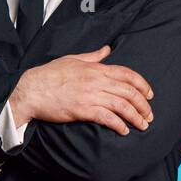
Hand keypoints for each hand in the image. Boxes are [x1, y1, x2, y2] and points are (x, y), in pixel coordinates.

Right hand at [7, 45, 154, 135]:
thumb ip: (93, 56)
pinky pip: (107, 118)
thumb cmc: (49, 74)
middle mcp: (96, 81)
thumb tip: (107, 49)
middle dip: (144, 105)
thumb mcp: (72, 59)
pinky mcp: (82, 110)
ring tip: (142, 125)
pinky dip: (119, 125)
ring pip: (122, 106)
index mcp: (95, 68)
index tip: (150, 95)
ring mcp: (90, 96)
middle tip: (149, 115)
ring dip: (136, 117)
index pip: (128, 74)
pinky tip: (124, 131)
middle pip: (129, 92)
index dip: (143, 85)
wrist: (31, 90)